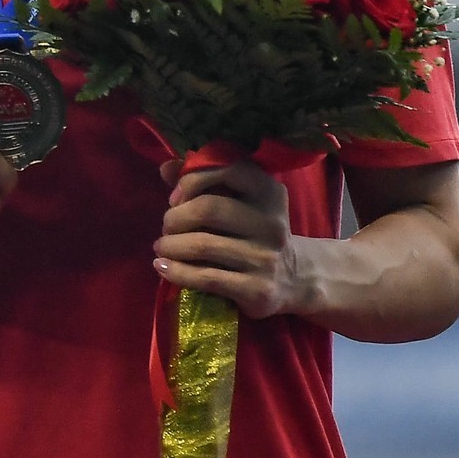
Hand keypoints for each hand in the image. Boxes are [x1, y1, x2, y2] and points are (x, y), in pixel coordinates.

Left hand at [153, 159, 308, 317]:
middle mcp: (271, 223)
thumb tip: (166, 168)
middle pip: (207, 209)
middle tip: (167, 228)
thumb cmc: (253, 232)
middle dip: (174, 218)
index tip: (175, 198)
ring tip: (163, 248)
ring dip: (170, 246)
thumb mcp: (238, 202)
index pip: (226, 171)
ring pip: (202, 245)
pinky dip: (176, 272)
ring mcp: (266, 258)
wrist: (295, 278)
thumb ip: (203, 181)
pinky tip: (162, 267)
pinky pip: (206, 277)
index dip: (191, 181)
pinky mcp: (258, 289)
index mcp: (268, 192)